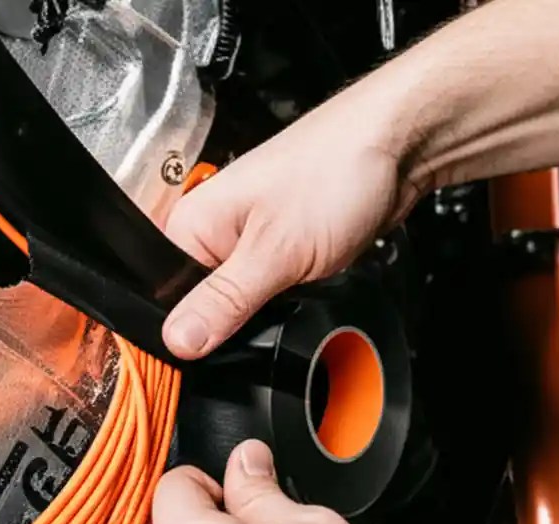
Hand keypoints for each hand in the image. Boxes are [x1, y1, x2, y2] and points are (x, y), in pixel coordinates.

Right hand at [161, 88, 423, 359]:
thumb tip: (176, 340)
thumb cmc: (335, 170)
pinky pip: (263, 293)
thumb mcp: (275, 251)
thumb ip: (224, 301)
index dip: (185, 332)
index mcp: (187, 226)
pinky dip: (283, 299)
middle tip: (270, 303)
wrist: (396, 146)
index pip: (162, 301)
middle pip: (197, 308)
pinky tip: (301, 286)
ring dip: (262, 310)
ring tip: (290, 286)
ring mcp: (242, 242)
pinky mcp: (274, 251)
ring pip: (234, 304)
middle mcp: (208, 232)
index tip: (218, 343)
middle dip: (231, 322)